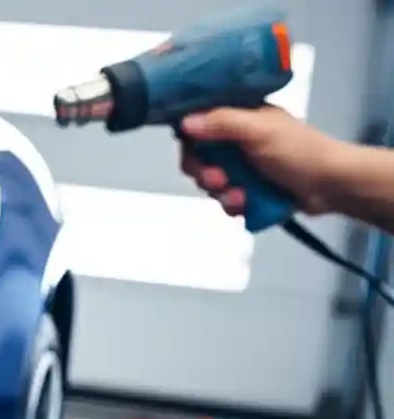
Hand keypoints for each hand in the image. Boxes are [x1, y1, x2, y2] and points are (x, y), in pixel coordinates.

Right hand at [179, 106, 346, 216]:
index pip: (199, 122)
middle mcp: (237, 138)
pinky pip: (223, 198)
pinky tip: (246, 205)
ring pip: (209, 180)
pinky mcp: (248, 188)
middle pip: (198, 156)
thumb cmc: (299, 151)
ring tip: (240, 196)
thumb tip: (185, 122)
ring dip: (221, 192)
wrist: (331, 186)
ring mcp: (242, 165)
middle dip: (204, 172)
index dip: (190, 139)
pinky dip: (232, 204)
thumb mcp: (258, 130)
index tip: (193, 152)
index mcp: (240, 115)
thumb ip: (221, 123)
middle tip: (218, 180)